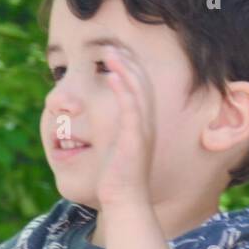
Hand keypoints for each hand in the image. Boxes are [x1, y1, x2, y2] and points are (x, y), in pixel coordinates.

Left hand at [96, 44, 155, 209]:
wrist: (125, 201)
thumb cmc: (118, 179)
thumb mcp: (117, 150)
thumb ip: (115, 133)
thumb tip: (102, 126)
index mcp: (143, 125)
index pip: (141, 89)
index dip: (131, 69)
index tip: (116, 55)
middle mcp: (147, 124)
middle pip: (142, 84)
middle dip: (128, 63)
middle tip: (111, 47)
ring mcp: (142, 131)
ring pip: (137, 91)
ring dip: (124, 69)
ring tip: (110, 53)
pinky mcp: (134, 139)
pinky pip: (130, 108)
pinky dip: (122, 89)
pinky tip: (112, 76)